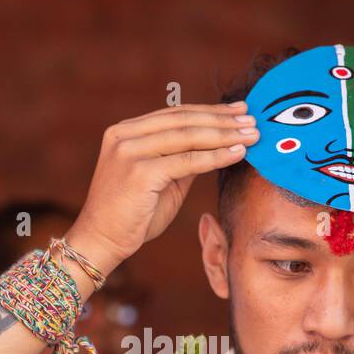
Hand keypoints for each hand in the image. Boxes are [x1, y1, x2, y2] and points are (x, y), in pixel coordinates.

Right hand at [68, 103, 258, 268]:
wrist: (100, 241)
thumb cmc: (132, 216)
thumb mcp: (162, 181)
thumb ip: (183, 161)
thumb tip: (218, 145)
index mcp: (126, 132)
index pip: (175, 115)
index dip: (210, 111)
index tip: (239, 111)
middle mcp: (124, 135)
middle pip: (183, 120)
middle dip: (222, 119)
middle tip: (252, 120)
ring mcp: (129, 151)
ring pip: (188, 136)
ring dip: (224, 134)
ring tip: (252, 135)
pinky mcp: (139, 171)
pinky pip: (187, 160)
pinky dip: (215, 156)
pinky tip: (237, 154)